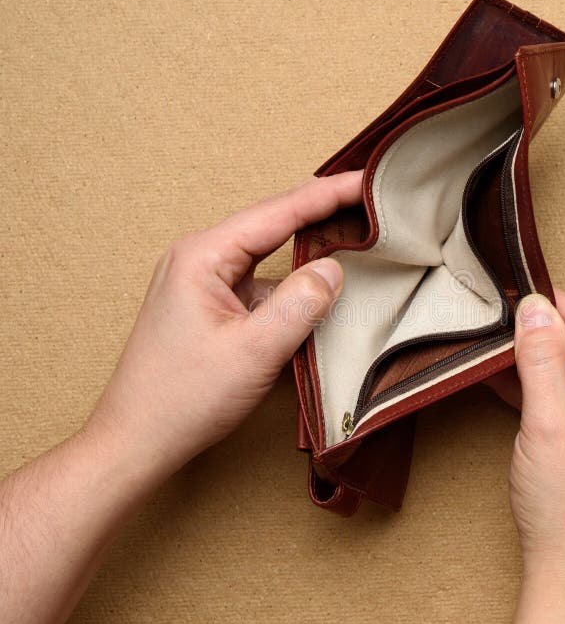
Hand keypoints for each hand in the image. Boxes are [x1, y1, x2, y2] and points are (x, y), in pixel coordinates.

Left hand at [86, 171, 362, 474]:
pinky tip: (317, 303)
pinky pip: (261, 290)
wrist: (136, 442)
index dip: (326, 195)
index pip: (277, 212)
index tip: (365, 181)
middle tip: (367, 203)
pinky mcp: (213, 309)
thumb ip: (300, 305)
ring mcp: (205, 285)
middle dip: (320, 216)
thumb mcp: (252, 351)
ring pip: (270, 263)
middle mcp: (201, 261)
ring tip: (353, 249)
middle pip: (273, 228)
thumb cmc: (181, 398)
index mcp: (203, 256)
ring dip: (307, 262)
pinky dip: (291, 295)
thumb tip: (334, 269)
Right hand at [486, 289, 564, 623]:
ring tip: (486, 344)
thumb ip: (542, 360)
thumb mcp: (548, 423)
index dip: (547, 306)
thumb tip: (534, 306)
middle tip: (488, 318)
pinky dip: (529, 384)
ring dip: (527, 359)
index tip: (507, 290)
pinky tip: (495, 373)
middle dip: (534, 333)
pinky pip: (560, 394)